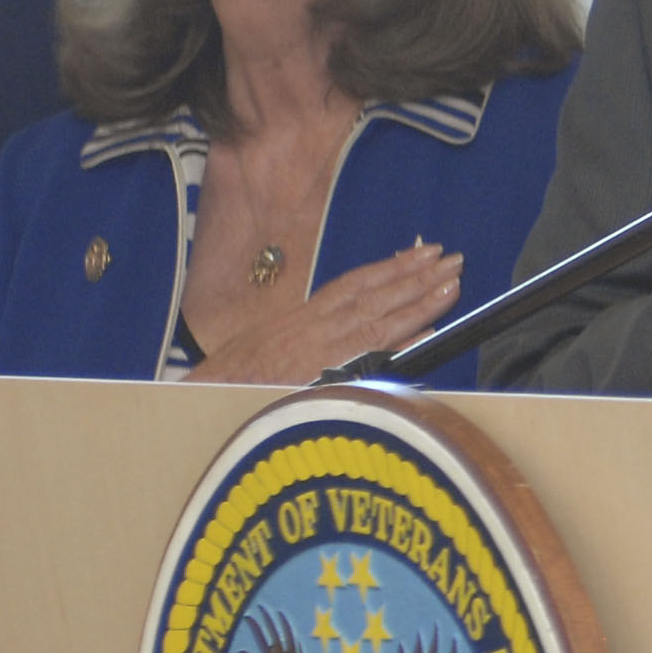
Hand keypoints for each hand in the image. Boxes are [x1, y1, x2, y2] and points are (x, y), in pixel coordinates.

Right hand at [189, 241, 463, 384]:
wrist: (198, 399)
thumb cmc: (231, 377)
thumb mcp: (269, 343)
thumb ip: (310, 334)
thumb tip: (350, 331)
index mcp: (301, 317)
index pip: (354, 283)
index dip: (390, 267)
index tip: (421, 253)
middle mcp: (312, 327)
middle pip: (372, 294)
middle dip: (415, 276)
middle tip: (453, 259)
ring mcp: (317, 352)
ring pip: (377, 319)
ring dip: (418, 301)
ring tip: (452, 284)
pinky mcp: (319, 379)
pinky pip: (367, 359)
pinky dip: (398, 345)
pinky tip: (429, 334)